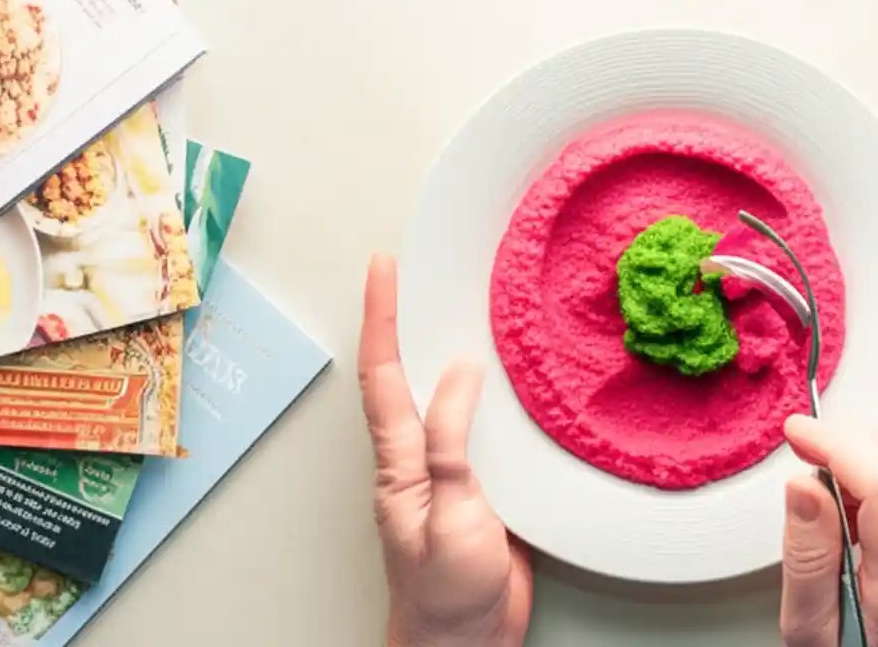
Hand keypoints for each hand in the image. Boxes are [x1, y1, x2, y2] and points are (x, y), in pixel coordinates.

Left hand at [358, 255, 532, 646]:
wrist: (463, 642)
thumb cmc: (446, 594)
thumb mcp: (450, 515)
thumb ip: (449, 446)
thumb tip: (458, 374)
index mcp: (399, 460)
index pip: (384, 372)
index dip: (382, 315)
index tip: (384, 268)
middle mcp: (414, 456)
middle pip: (400, 373)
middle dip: (399, 318)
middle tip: (408, 270)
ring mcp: (441, 470)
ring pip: (434, 394)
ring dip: (436, 347)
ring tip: (448, 304)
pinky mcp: (474, 486)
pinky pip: (470, 425)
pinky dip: (478, 391)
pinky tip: (495, 379)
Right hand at [780, 415, 877, 646]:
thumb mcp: (812, 629)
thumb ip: (806, 558)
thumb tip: (801, 488)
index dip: (837, 442)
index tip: (798, 434)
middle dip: (850, 436)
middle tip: (806, 450)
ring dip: (863, 451)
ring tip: (825, 484)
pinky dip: (877, 469)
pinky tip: (849, 498)